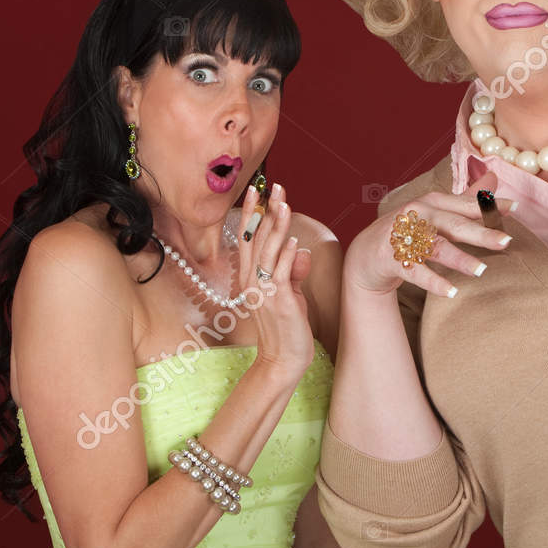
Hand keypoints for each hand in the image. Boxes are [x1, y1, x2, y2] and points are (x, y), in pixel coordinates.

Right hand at [234, 182, 314, 376]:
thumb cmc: (286, 329)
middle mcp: (252, 281)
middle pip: (256, 239)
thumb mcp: (289, 295)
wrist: (281, 361)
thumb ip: (292, 272)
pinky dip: (286, 254)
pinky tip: (293, 239)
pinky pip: (279, 272)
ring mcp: (263, 291)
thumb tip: (299, 249)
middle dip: (264, 211)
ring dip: (276, 226)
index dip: (253, 215)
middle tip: (272, 187)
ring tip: (282, 203)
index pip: (248, 239)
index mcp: (250, 278)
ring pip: (267, 251)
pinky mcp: (277, 301)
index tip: (258, 192)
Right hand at [344, 185, 511, 299]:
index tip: (515, 208)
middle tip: (506, 242)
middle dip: (481, 233)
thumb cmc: (408, 230)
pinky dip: (433, 282)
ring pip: (436, 248)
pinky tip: (451, 292)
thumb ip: (466, 199)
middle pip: (454, 225)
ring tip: (481, 271)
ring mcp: (403, 236)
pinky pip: (416, 271)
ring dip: (459, 259)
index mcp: (433, 202)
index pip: (466, 205)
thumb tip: (493, 178)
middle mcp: (419, 215)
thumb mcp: (436, 212)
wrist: (366, 254)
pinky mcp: (391, 257)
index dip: (489, 206)